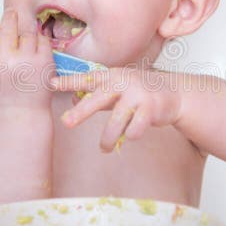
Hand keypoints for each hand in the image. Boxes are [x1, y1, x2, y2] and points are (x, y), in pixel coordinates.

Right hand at [0, 8, 54, 110]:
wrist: (22, 112)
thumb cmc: (5, 93)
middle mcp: (6, 58)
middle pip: (8, 24)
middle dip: (10, 17)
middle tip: (12, 14)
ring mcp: (26, 59)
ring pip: (27, 31)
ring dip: (26, 33)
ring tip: (25, 42)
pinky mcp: (44, 61)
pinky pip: (43, 40)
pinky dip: (41, 41)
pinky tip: (37, 49)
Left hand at [50, 68, 181, 151]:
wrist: (174, 93)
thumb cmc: (140, 92)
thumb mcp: (118, 88)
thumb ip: (97, 95)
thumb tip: (73, 100)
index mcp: (113, 76)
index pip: (87, 79)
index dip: (69, 81)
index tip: (51, 83)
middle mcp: (124, 83)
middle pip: (98, 99)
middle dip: (81, 112)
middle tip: (65, 123)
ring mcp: (138, 95)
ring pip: (116, 122)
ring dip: (107, 139)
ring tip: (103, 148)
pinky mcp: (150, 109)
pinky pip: (133, 130)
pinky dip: (130, 136)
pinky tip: (131, 135)